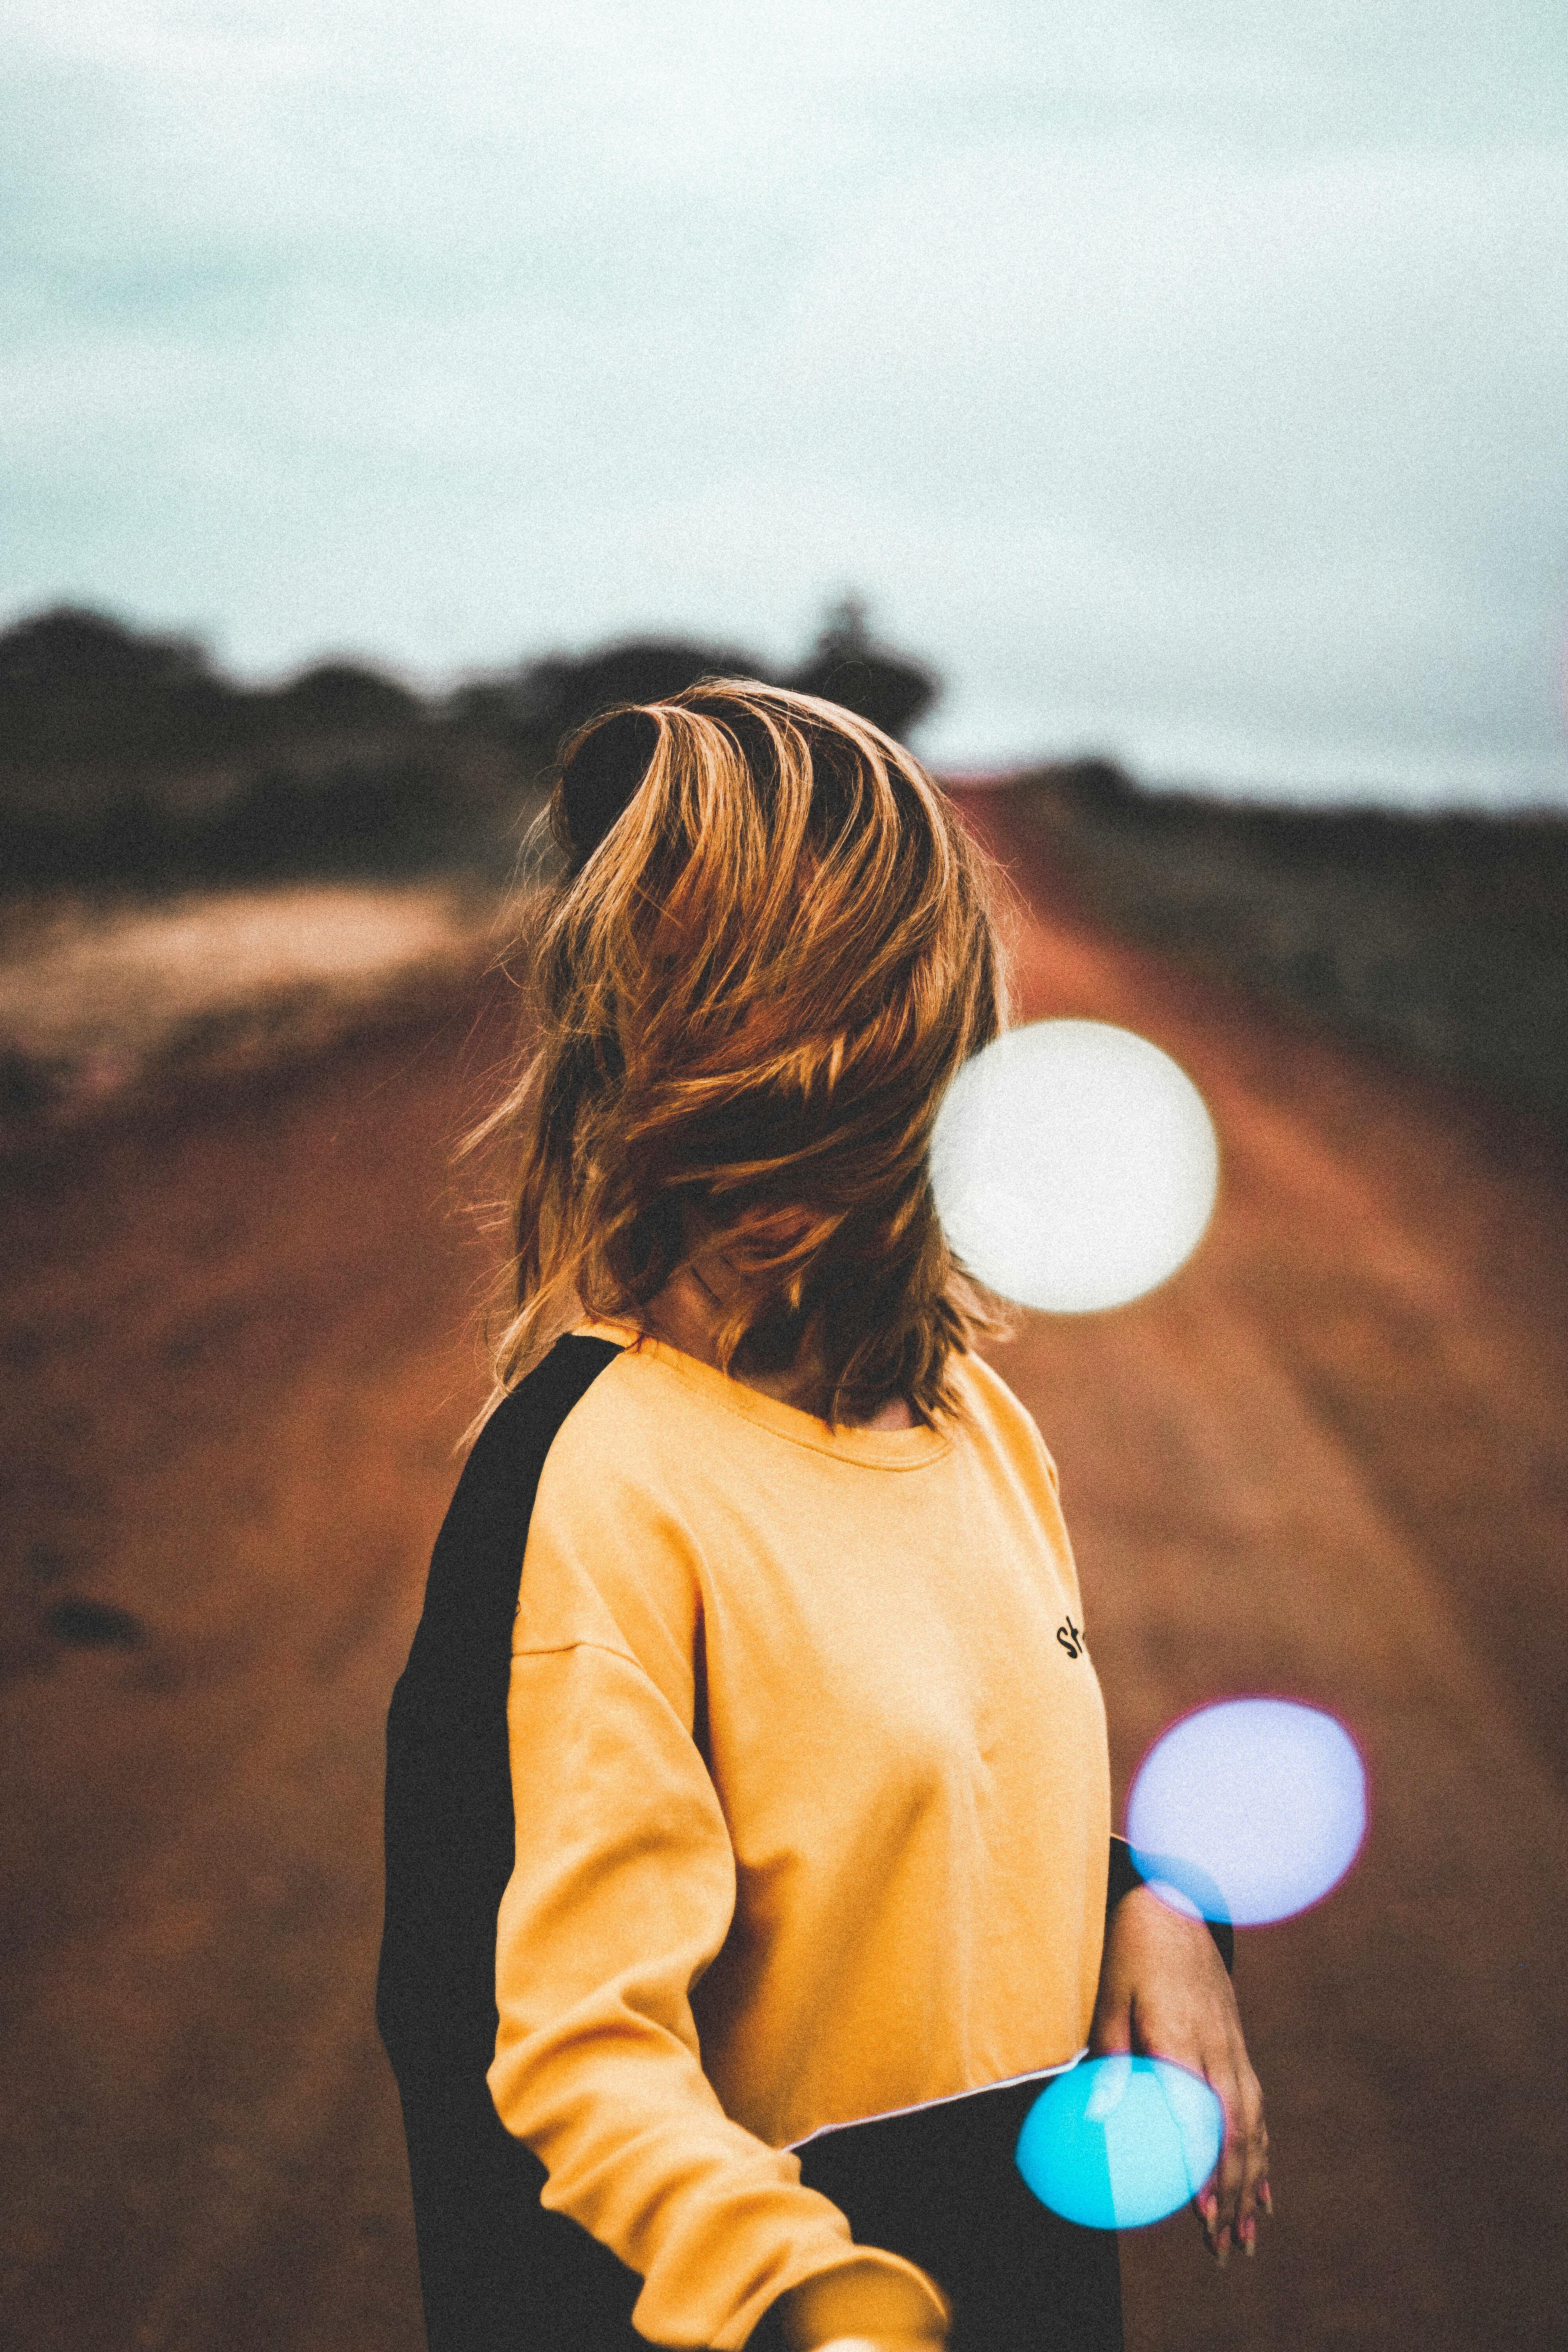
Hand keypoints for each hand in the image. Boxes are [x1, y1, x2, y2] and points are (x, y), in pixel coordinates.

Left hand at [1089, 1882, 1270, 2264]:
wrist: (1177, 1907)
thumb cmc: (1131, 1954)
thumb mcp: (1109, 1998)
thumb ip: (1109, 2057)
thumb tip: (1098, 2113)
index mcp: (1183, 2040)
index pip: (1200, 2117)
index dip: (1203, 2167)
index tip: (1199, 2214)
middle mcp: (1218, 2051)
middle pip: (1237, 2134)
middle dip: (1233, 2195)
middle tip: (1223, 2246)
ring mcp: (1235, 2050)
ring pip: (1255, 2128)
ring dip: (1251, 2183)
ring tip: (1247, 2235)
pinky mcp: (1239, 2048)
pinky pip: (1257, 2108)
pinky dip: (1260, 2151)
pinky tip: (1259, 2186)